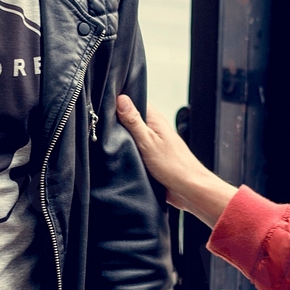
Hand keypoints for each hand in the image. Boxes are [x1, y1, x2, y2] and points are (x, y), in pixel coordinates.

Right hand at [115, 95, 235, 229]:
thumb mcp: (148, 141)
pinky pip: (133, 149)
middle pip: (129, 118)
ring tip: (107, 141)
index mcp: (155, 120)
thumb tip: (122, 99)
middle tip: (102, 127)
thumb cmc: (174, 166)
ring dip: (120, 139)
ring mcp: (151, 143)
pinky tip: (117, 154)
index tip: (104, 106)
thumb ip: (134, 121)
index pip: (134, 101)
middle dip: (116, 122)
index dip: (119, 101)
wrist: (188, 189)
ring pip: (130, 135)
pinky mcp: (148, 156)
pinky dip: (125, 151)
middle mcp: (153, 129)